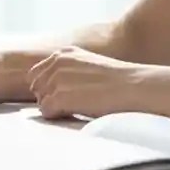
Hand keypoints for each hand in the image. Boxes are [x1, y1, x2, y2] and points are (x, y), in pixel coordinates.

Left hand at [27, 46, 159, 118]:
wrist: (133, 87)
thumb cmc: (116, 81)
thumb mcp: (88, 65)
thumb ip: (68, 70)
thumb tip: (50, 87)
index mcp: (63, 53)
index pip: (37, 74)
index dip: (49, 88)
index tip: (68, 94)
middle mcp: (56, 62)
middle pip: (37, 88)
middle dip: (50, 97)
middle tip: (75, 101)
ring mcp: (56, 79)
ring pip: (41, 101)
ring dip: (56, 108)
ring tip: (79, 105)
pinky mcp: (60, 97)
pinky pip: (46, 112)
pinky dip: (59, 116)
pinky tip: (77, 111)